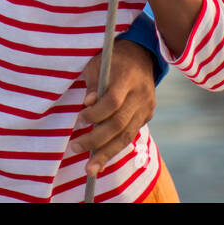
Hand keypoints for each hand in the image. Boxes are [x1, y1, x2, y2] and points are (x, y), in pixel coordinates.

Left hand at [70, 39, 156, 176]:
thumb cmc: (112, 59)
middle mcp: (141, 94)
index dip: (96, 113)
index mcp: (128, 77)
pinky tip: (101, 160)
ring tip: (90, 169)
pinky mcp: (147, 115)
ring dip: (106, 153)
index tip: (80, 119)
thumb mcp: (98, 64)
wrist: (140, 55)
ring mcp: (146, 106)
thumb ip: (93, 84)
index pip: (113, 101)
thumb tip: (87, 104)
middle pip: (120, 123)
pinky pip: (130, 136)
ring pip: (127, 136)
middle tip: (76, 147)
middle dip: (97, 140)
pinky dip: (115, 148)